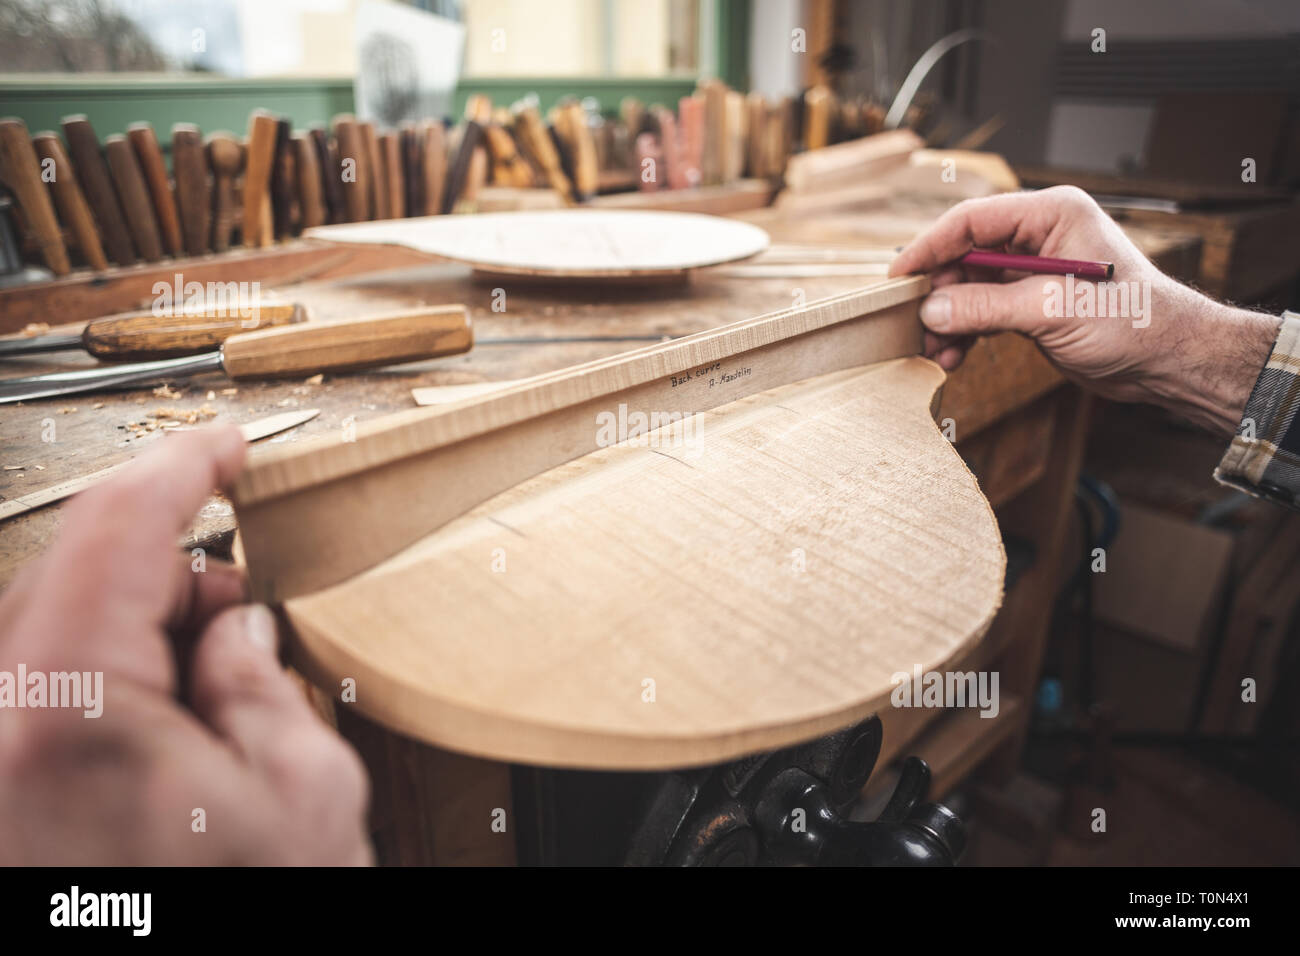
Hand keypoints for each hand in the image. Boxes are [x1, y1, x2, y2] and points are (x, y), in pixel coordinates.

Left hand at [0, 428, 370, 864]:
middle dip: (174, 573)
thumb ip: (262, 683)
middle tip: (246, 607)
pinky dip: (113, 680)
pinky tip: (174, 725)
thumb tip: (234, 632)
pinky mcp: (7, 796)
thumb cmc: (240, 927)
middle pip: (75, 577)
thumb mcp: (303, 793)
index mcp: (65, 716)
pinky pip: (43, 692)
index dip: (182, 469)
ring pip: (57, 633)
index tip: (225, 445)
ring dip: (145, 632)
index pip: (114, 530)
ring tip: (218, 689)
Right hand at [889, 186, 1280, 434]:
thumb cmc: (1133, 322)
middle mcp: (1039, 236)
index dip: (929, 247)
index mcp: (1051, 215)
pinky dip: (964, 332)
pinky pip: (981, 310)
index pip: (972, 220)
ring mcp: (1033, 270)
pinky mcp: (1031, 303)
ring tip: (933, 351)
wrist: (1168, 362)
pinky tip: (952, 357)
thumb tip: (932, 310)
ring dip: (947, 319)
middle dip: (937, 293)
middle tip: (913, 326)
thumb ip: (987, 307)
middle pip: (963, 254)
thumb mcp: (1053, 311)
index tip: (898, 277)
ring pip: (968, 286)